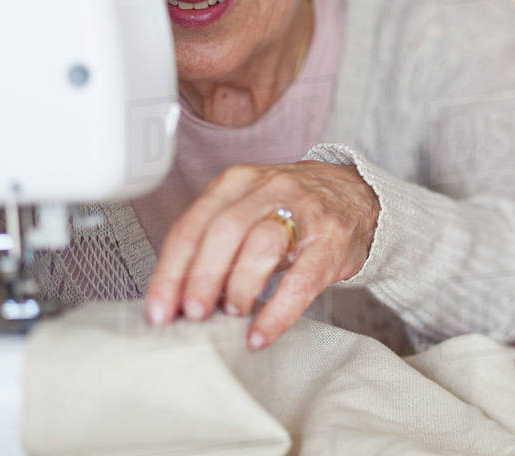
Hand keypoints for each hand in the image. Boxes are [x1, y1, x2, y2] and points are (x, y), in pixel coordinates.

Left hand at [144, 160, 378, 348]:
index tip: (158, 309)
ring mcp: (302, 212)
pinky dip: (277, 311)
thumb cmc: (289, 209)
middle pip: (224, 230)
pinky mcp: (331, 242)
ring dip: (239, 286)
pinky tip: (260, 333)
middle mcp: (267, 189)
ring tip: (229, 316)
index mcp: (235, 182)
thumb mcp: (246, 209)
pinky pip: (302, 279)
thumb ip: (213, 243)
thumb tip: (176, 298)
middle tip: (191, 313)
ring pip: (262, 244)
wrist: (355, 195)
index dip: (171, 270)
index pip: (193, 224)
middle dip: (202, 277)